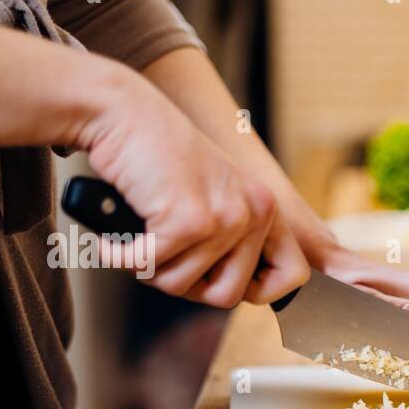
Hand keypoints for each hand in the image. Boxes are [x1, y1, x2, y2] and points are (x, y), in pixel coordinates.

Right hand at [80, 79, 309, 307]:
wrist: (122, 112)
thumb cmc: (158, 158)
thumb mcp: (215, 197)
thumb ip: (233, 241)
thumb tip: (232, 294)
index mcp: (266, 208)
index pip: (293, 276)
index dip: (257, 290)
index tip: (221, 278)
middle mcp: (254, 212)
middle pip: (227, 296)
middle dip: (186, 283)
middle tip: (163, 251)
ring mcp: (225, 217)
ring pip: (182, 286)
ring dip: (150, 267)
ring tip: (140, 231)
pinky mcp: (189, 221)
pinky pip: (151, 268)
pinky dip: (122, 256)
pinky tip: (114, 235)